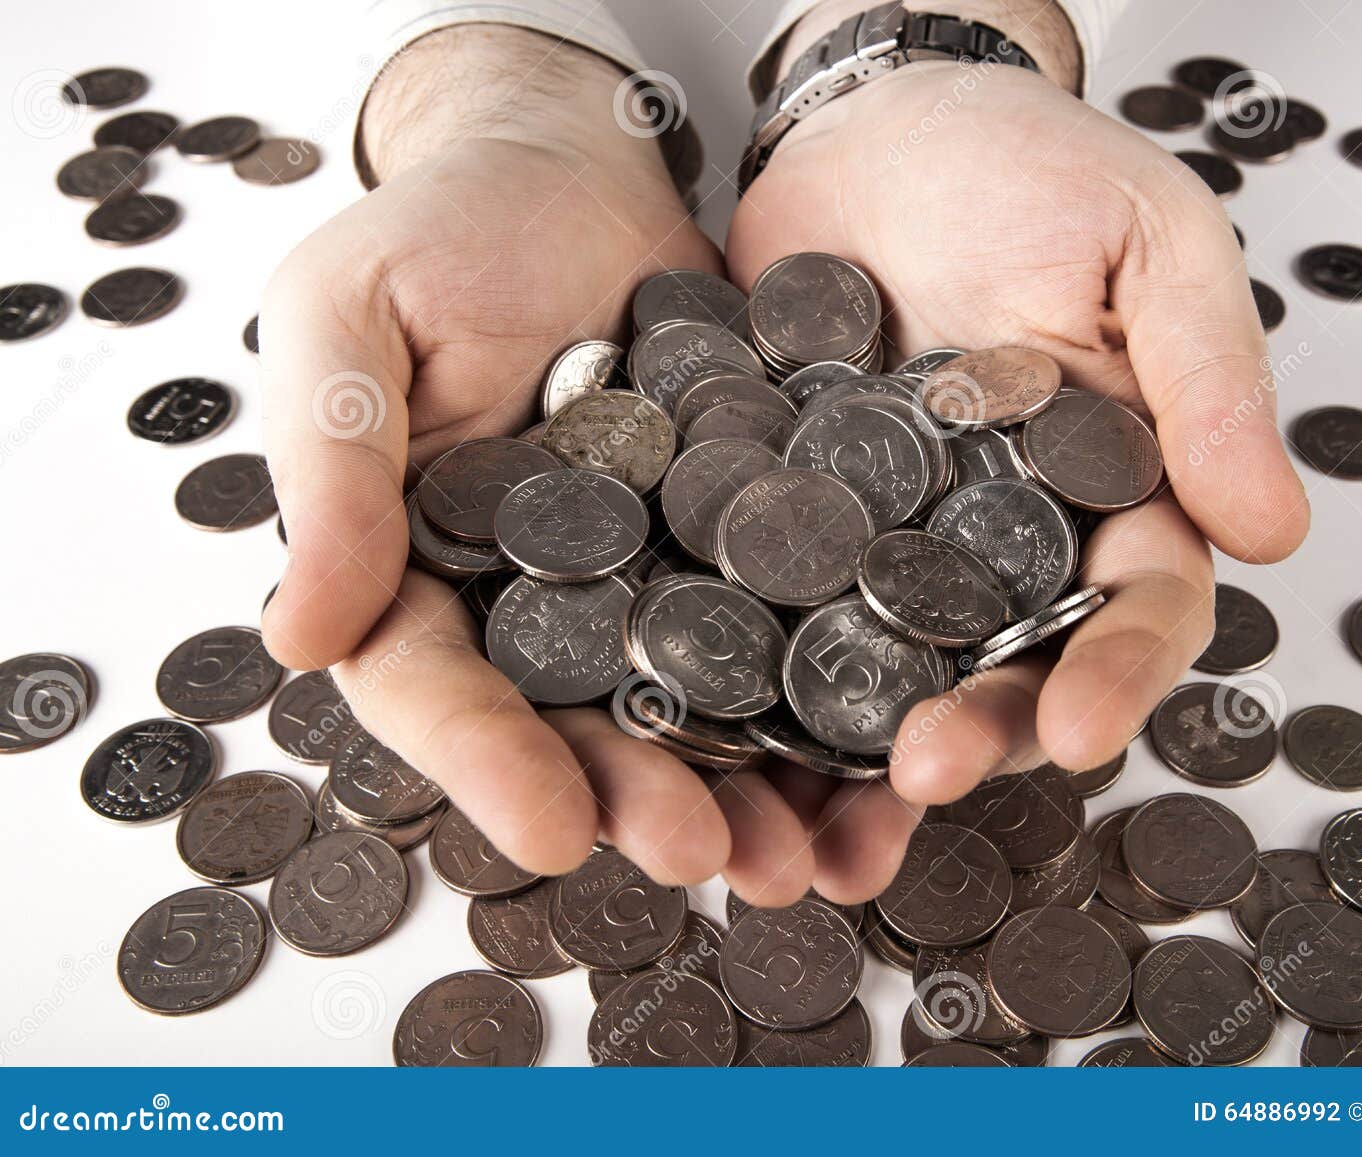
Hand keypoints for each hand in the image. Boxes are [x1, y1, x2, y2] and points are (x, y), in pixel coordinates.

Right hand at [260, 26, 871, 901]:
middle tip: (711, 856)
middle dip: (643, 798)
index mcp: (422, 572)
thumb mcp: (350, 322)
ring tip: (805, 850)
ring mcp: (648, 579)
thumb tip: (297, 635)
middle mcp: (537, 601)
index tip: (554, 832)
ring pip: (694, 701)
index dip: (491, 764)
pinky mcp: (742, 541)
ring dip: (747, 783)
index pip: (441, 686)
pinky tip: (881, 746)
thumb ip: (332, 468)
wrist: (571, 174)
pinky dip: (830, 686)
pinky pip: (787, 620)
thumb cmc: (440, 232)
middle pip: (583, 724)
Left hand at [728, 12, 1309, 808]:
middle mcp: (1003, 542)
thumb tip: (1274, 531)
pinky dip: (748, 683)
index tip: (1077, 731)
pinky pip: (769, 613)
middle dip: (976, 731)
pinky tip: (715, 744)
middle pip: (1005, 667)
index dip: (1113, 674)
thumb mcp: (1148, 243)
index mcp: (1109, 491)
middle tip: (923, 773)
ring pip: (886, 673)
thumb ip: (1207, 379)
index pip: (1133, 605)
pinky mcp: (788, 525)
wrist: (871, 123)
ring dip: (858, 762)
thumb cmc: (1030, 162)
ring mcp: (889, 543)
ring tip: (818, 838)